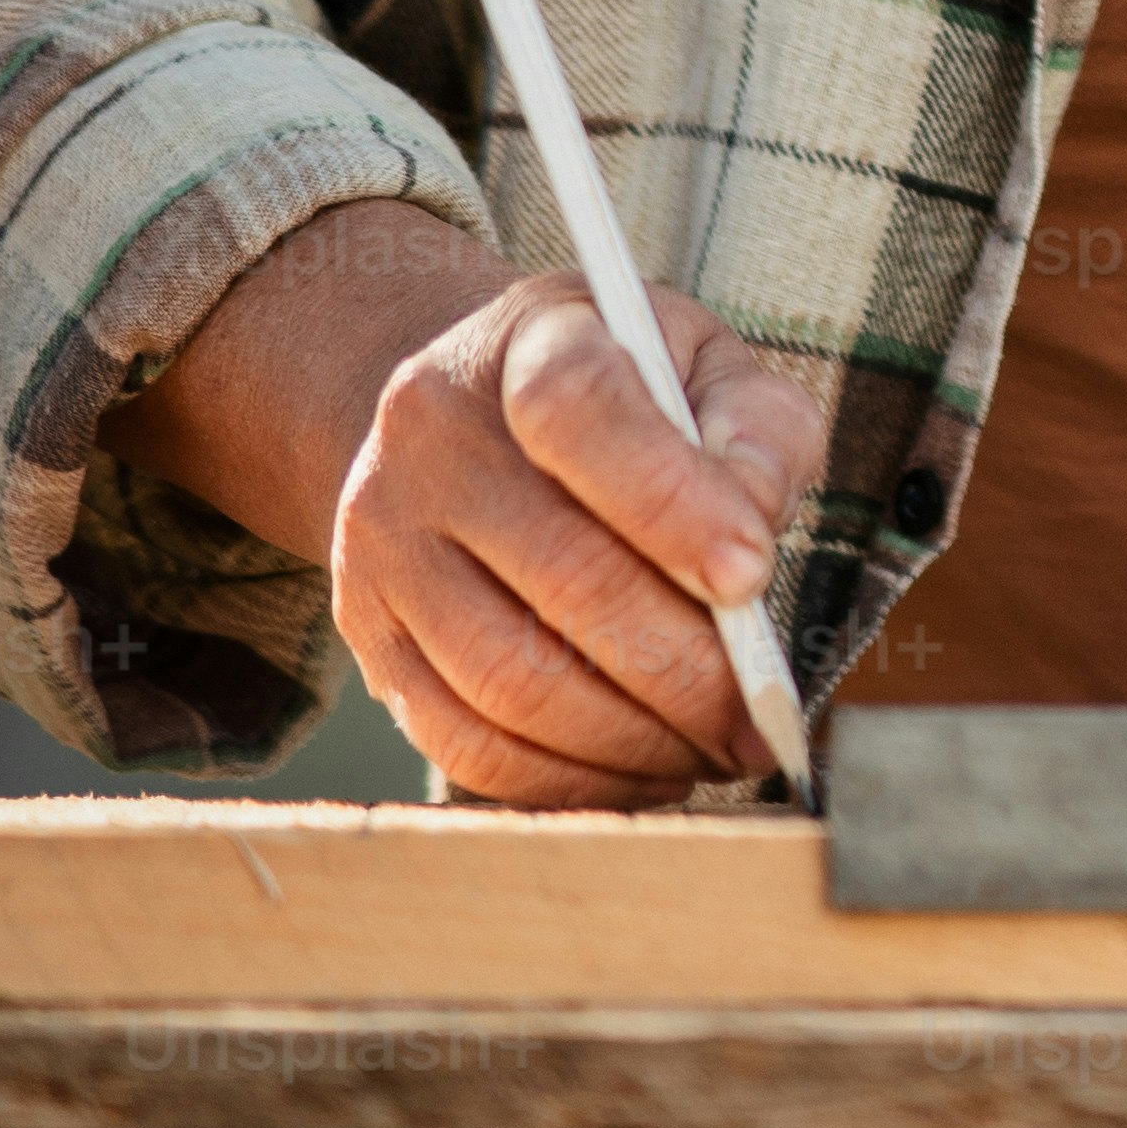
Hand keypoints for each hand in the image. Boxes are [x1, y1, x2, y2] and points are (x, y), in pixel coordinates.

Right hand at [298, 250, 810, 805]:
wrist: (472, 408)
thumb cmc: (626, 395)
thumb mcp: (704, 365)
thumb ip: (755, 433)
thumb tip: (750, 546)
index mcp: (530, 344)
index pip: (581, 412)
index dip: (671, 501)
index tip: (752, 574)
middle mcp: (433, 435)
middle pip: (563, 575)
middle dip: (685, 671)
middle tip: (758, 721)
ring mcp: (385, 538)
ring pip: (511, 680)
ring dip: (633, 742)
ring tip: (710, 752)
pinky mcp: (368, 632)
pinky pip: (464, 742)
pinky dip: (566, 782)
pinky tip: (639, 772)